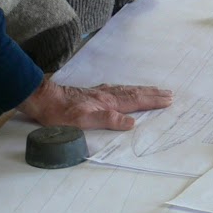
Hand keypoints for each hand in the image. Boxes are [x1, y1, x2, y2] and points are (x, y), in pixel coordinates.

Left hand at [18, 77, 172, 132]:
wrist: (43, 99)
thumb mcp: (83, 121)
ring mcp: (99, 92)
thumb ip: (108, 120)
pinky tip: (126, 89)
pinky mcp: (92, 93)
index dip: (152, 101)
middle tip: (169, 93)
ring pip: (127, 90)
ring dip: (143, 90)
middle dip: (153, 94)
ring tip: (155, 90)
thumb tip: (131, 122)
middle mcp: (106, 95)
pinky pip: (117, 89)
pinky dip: (128, 89)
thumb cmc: (60, 114)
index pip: (135, 101)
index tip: (168, 99)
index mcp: (108, 103)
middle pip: (135, 93)